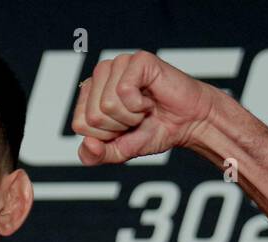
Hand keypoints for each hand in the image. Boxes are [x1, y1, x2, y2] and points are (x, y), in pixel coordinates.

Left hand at [71, 51, 214, 164]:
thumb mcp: (118, 151)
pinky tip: (150, 99)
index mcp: (90, 94)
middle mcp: (101, 75)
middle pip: (92, 115)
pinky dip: (140, 104)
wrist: (187, 124)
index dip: (104, 136)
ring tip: (143, 108)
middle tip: (136, 118)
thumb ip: (95, 156)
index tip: (122, 128)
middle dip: (118, 126)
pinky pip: (124, 91)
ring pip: (107, 104)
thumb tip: (88, 144)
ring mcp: (119, 64)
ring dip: (130, 116)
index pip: (79, 124)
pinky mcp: (138, 59)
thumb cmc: (153, 131)